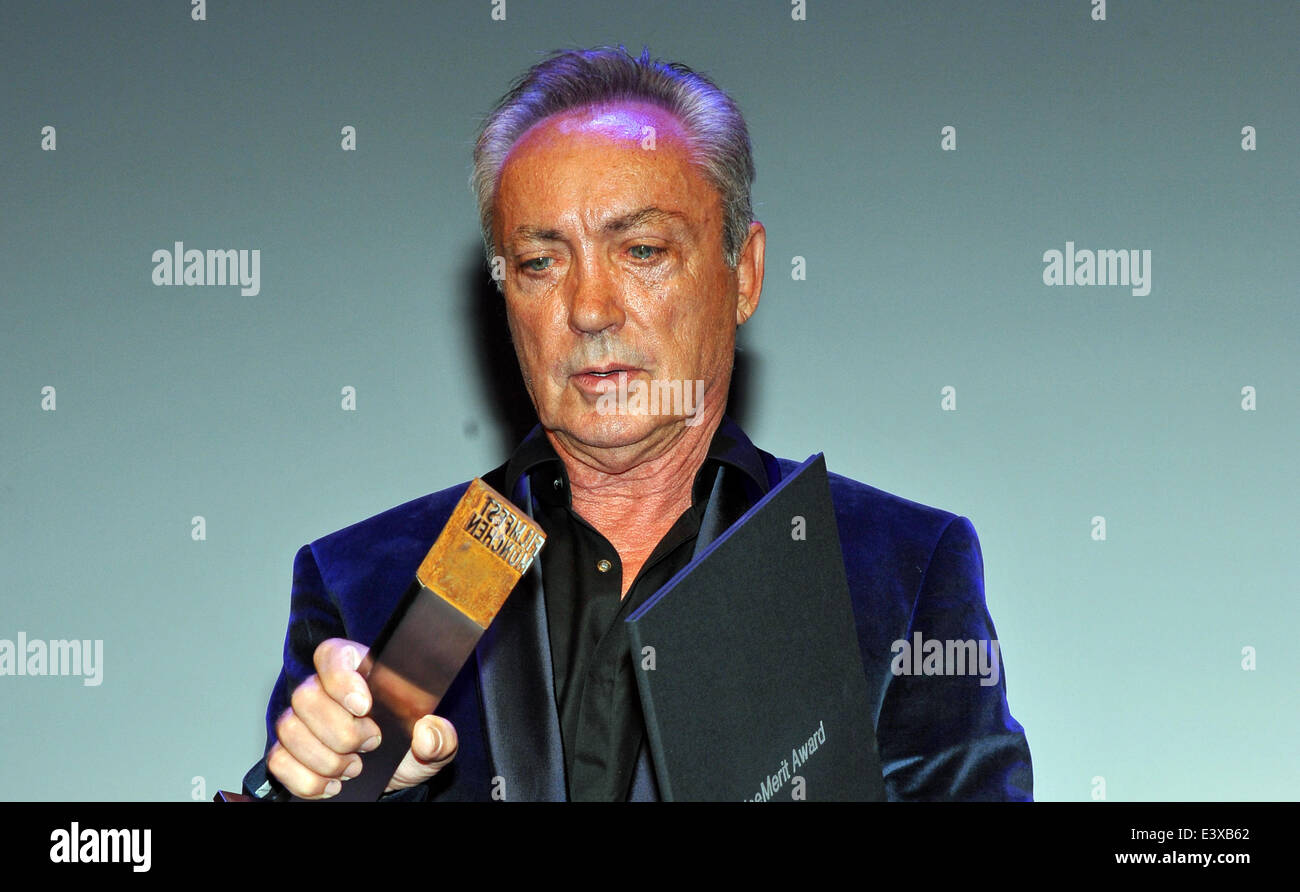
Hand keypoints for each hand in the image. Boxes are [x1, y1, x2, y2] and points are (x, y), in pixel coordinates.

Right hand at [266, 638, 457, 797]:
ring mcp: (301, 721)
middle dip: (340, 731)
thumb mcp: (436, 743)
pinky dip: (306, 780)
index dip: (340, 678)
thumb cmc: (409, 749)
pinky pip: (278, 760)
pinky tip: (333, 785)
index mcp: (360, 672)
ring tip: (355, 768)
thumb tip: (427, 732)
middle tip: (371, 745)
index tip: (364, 706)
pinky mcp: (287, 751)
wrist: (391, 780)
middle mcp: (322, 690)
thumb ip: (441, 737)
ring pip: (289, 729)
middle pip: (306, 696)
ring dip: (325, 759)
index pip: (331, 655)